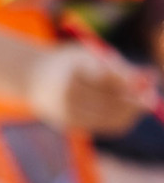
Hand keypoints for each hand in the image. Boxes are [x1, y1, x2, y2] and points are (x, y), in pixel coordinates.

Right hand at [27, 44, 147, 135]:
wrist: (30, 78)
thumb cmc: (68, 62)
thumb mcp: (92, 56)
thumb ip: (120, 67)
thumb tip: (153, 78)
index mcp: (73, 72)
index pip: (110, 81)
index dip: (133, 84)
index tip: (152, 82)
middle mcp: (67, 96)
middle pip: (111, 103)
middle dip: (136, 102)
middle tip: (153, 97)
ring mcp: (66, 113)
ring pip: (109, 119)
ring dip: (130, 113)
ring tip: (142, 103)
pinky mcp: (68, 125)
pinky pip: (102, 126)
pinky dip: (118, 119)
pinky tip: (125, 111)